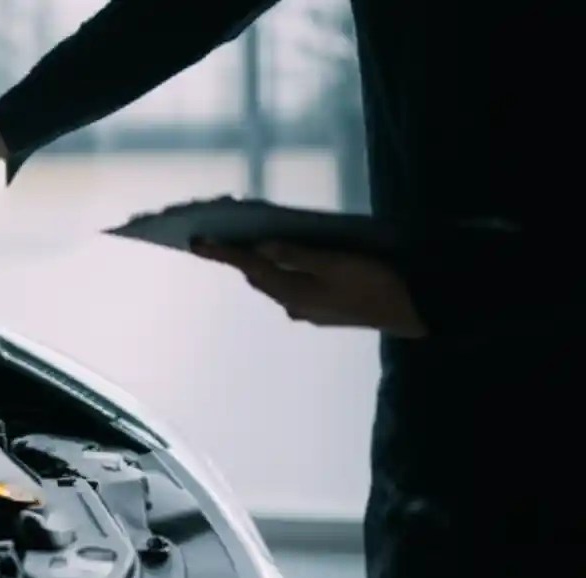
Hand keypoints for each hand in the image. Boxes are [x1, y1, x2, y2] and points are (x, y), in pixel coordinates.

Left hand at [192, 240, 427, 336]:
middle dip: (238, 256)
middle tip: (218, 234)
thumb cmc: (377, 281)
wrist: (414, 310)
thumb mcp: (337, 263)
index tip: (195, 241)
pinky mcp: (324, 308)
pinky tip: (285, 256)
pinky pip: (293, 286)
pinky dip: (283, 270)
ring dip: (261, 263)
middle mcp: (295, 304)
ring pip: (276, 282)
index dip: (221, 253)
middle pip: (259, 276)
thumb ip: (297, 255)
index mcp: (294, 292)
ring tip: (246, 240)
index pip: (249, 267)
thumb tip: (260, 248)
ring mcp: (309, 309)